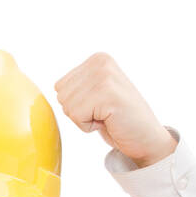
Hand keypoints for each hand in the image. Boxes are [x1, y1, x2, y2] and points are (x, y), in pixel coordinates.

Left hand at [54, 52, 176, 166]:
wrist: (145, 138)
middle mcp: (100, 62)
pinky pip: (77, 117)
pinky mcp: (107, 94)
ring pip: (68, 107)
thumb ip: (76, 86)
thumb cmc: (117, 120)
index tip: (99, 106)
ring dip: (84, 119)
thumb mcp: (93, 94)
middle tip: (103, 113)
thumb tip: (49, 87)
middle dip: (79, 112)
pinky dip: (89, 127)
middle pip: (61, 96)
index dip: (76, 104)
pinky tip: (109, 121)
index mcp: (97, 59)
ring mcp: (104, 76)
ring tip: (106, 116)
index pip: (59, 86)